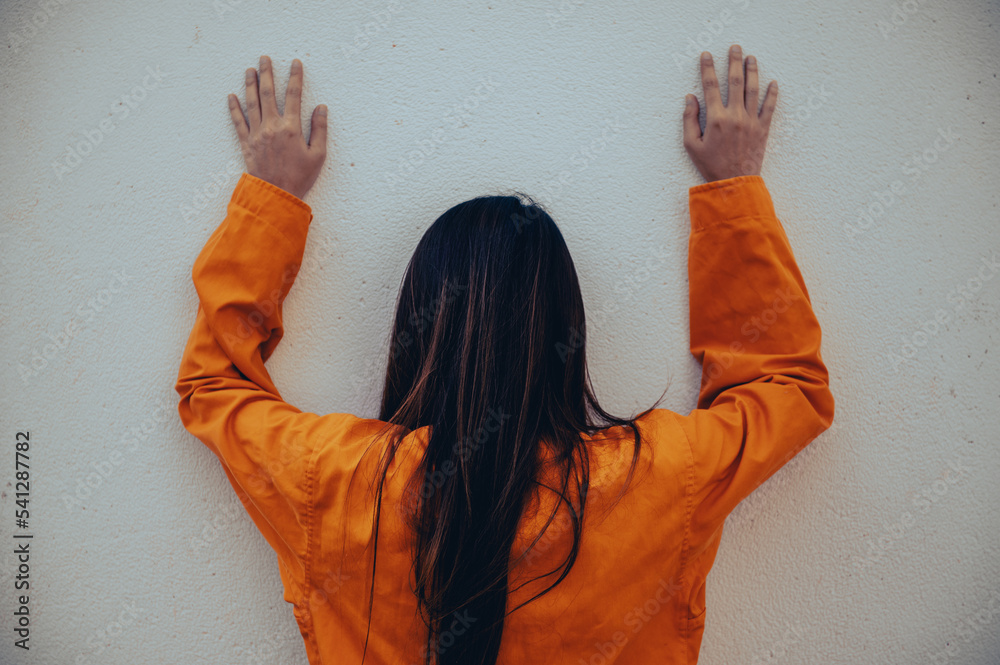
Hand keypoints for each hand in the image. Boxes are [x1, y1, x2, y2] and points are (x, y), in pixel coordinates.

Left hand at [228, 55, 326, 200]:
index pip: (294, 96)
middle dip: (267, 74)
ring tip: (249, 70)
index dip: (295, 77)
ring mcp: (257, 134)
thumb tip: (321, 108)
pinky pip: (238, 122)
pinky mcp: (247, 144)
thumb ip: (320, 129)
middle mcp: (272, 127)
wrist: (277, 196)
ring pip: (252, 103)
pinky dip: (234, 108)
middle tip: (264, 59)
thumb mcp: (318, 155)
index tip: (295, 63)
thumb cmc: (300, 178)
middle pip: (269, 94)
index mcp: (291, 128)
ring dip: (250, 85)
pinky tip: (231, 96)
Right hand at [683, 45, 777, 182]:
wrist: (734, 184)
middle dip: (734, 62)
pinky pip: (769, 107)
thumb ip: (689, 120)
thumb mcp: (691, 145)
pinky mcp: (762, 129)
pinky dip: (772, 94)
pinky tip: (773, 82)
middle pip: (735, 82)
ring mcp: (751, 121)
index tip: (706, 55)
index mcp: (715, 119)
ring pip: (753, 90)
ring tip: (751, 58)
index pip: (710, 87)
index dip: (708, 69)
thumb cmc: (710, 166)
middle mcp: (735, 116)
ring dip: (753, 71)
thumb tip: (690, 98)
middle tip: (734, 48)